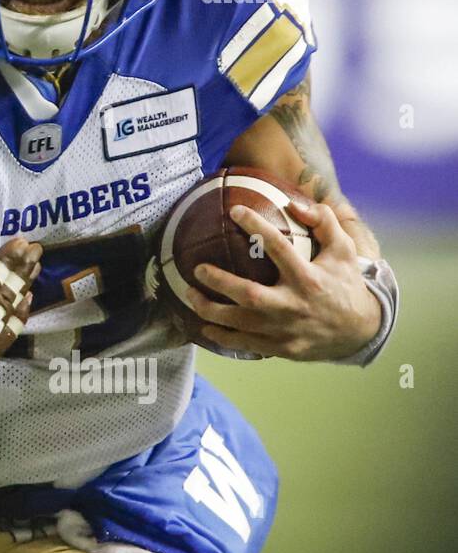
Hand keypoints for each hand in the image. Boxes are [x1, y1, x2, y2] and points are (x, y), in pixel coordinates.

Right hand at [0, 237, 41, 428]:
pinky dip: (20, 316)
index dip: (7, 261)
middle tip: (37, 249)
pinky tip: (25, 301)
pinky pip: (9, 336)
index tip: (22, 243)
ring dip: (24, 290)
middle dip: (22, 271)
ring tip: (36, 268)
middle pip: (8, 298)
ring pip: (13, 316)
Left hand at [184, 200, 380, 360]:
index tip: (234, 210)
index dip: (256, 226)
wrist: (361, 331)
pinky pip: (244, 344)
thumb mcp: (344, 250)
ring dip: (210, 310)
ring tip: (190, 295)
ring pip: (239, 323)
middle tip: (197, 268)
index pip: (279, 247)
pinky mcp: (281, 349)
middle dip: (219, 281)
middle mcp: (294, 305)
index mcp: (309, 277)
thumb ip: (323, 222)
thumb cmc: (345, 285)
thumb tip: (293, 204)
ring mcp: (285, 330)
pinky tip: (204, 326)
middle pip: (249, 294)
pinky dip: (221, 336)